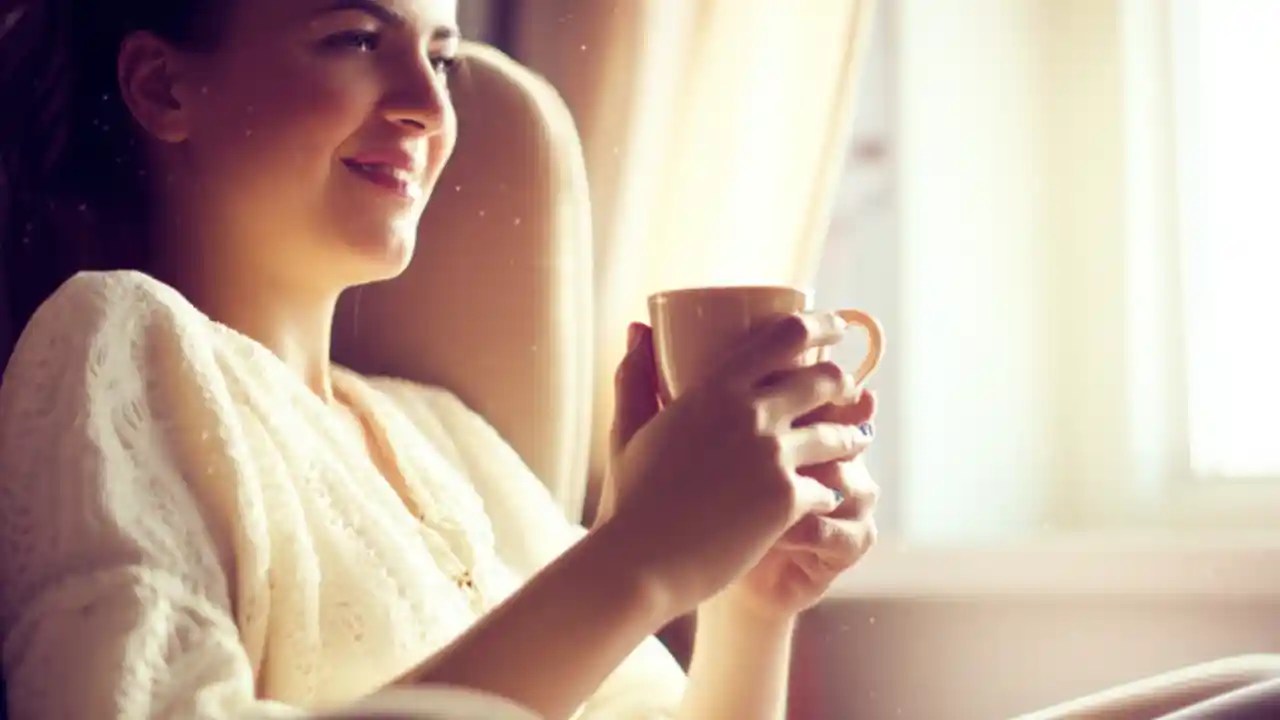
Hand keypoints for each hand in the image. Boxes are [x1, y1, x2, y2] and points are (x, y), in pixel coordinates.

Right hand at [599, 314, 864, 621]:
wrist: (641, 560)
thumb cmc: (632, 498)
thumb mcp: (631, 429)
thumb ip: (635, 376)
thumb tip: (639, 330)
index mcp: (716, 388)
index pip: (787, 336)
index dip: (822, 325)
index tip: (837, 327)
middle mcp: (752, 413)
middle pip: (824, 379)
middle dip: (845, 383)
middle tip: (850, 391)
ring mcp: (773, 456)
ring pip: (837, 434)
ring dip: (852, 435)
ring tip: (857, 439)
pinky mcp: (787, 500)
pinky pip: (828, 487)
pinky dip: (829, 492)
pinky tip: (831, 497)